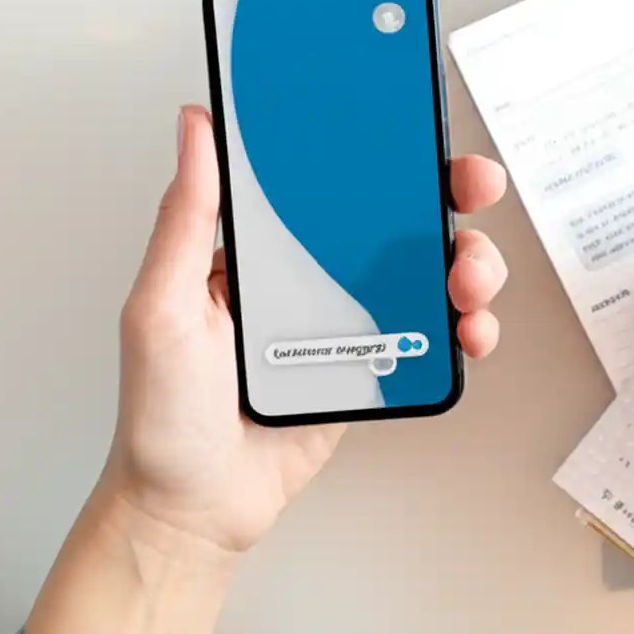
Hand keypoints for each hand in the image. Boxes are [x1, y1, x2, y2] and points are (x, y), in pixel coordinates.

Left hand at [23, 106, 507, 633]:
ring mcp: (350, 322)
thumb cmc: (164, 413)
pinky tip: (467, 334)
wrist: (197, 507)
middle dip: (449, 197)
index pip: (331, 178)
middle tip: (473, 190)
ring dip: (468, 265)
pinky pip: (433, 337)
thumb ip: (186, 217)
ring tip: (467, 285)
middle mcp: (313, 276)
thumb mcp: (160, 306)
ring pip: (430, 274)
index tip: (418, 129)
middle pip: (399, 218)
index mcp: (263, 248)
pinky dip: (466, 329)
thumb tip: (195, 126)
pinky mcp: (376, 367)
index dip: (381, 147)